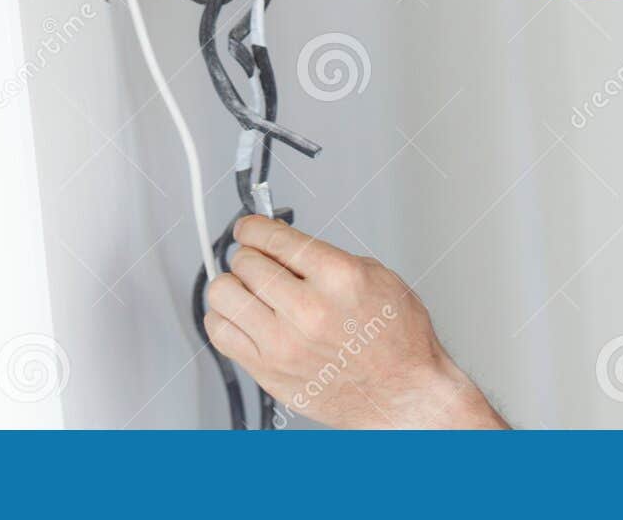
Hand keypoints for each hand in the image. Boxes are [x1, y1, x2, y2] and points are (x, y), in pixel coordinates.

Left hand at [203, 217, 504, 428]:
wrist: (402, 395)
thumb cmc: (398, 342)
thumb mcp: (377, 277)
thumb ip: (326, 257)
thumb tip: (284, 243)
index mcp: (339, 278)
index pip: (274, 238)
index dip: (254, 228)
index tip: (249, 229)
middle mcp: (308, 310)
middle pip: (246, 263)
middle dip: (250, 256)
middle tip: (257, 261)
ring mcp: (284, 344)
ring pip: (224, 295)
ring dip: (232, 284)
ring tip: (245, 288)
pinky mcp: (268, 372)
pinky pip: (220, 334)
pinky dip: (222, 318)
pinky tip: (240, 315)